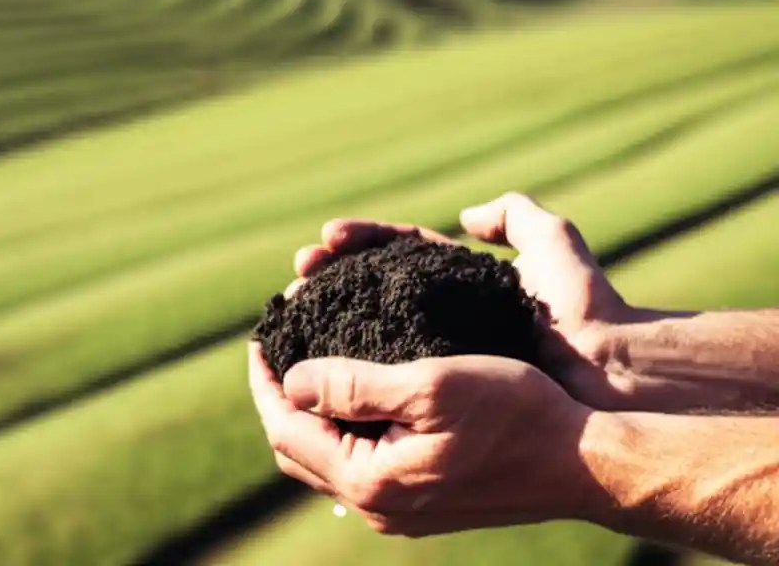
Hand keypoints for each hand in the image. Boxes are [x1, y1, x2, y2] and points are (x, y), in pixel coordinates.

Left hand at [248, 344, 609, 535]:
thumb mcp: (431, 383)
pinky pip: (360, 463)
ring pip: (326, 457)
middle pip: (297, 448)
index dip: (263, 379)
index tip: (260, 334)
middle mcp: (377, 505)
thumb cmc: (515, 413)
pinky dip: (343, 426)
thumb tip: (290, 380)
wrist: (583, 462)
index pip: (284, 427)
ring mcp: (399, 509)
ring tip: (310, 360)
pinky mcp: (422, 502)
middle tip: (280, 344)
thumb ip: (353, 383)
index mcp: (369, 479)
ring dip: (310, 411)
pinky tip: (357, 390)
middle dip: (279, 396)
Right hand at [287, 192, 642, 409]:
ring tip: (295, 315)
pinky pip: (389, 378)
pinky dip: (350, 371)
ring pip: (369, 336)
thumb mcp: (550, 241)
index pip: (395, 256)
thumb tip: (469, 214)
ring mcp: (443, 357)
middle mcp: (445, 321)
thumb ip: (514, 214)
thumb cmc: (588, 306)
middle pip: (370, 294)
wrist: (614, 372)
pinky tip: (320, 367)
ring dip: (328, 323)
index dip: (357, 244)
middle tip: (296, 278)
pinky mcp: (446, 391)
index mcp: (462, 285)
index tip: (324, 240)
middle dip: (328, 282)